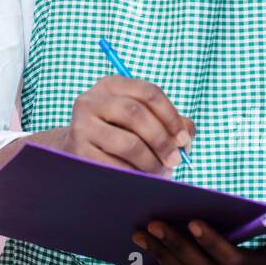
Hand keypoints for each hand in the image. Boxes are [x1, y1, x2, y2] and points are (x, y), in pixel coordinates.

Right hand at [60, 75, 196, 176]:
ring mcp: (81, 125)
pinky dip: (135, 175)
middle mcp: (91, 100)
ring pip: (128, 143)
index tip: (184, 139)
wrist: (77, 151)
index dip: (171, 116)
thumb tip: (187, 138)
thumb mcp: (139, 120)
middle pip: (136, 113)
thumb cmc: (117, 133)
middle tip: (176, 160)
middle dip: (162, 140)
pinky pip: (116, 166)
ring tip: (161, 172)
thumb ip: (168, 123)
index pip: (148, 92)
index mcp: (110, 86)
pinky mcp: (77, 151)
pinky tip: (142, 179)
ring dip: (151, 162)